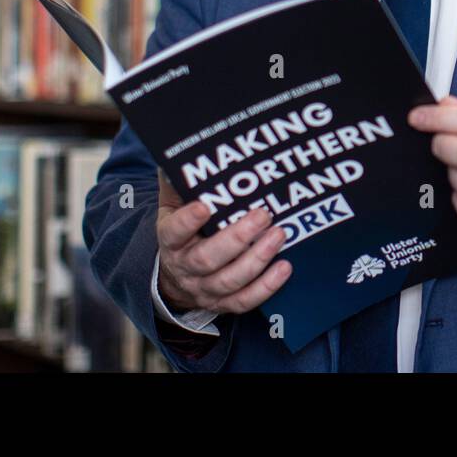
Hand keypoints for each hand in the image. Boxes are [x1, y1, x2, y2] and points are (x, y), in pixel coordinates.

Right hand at [155, 172, 292, 314]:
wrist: (175, 277)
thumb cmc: (183, 232)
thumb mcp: (173, 206)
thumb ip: (178, 181)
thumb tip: (180, 151)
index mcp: (171, 241)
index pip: (174, 232)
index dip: (188, 221)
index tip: (204, 205)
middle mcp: (186, 268)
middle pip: (208, 258)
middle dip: (237, 238)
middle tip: (263, 215)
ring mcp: (205, 289)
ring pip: (229, 280)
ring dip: (257, 259)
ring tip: (280, 235)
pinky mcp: (224, 304)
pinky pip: (245, 301)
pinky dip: (266, 286)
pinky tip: (285, 267)